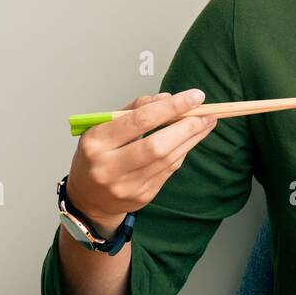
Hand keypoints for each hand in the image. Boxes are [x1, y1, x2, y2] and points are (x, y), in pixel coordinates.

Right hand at [65, 88, 215, 235]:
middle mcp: (109, 167)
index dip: (171, 107)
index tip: (194, 96)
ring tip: (206, 122)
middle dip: (187, 127)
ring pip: (168, 159)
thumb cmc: (98, 154)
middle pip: (157, 145)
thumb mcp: (103, 126)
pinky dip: (182, 151)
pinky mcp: (142, 196)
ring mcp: (127, 185)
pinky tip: (191, 139)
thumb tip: (168, 98)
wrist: (88, 197)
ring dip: (192, 138)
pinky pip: (169, 169)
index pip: (140, 121)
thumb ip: (135, 109)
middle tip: (207, 112)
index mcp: (97, 142)